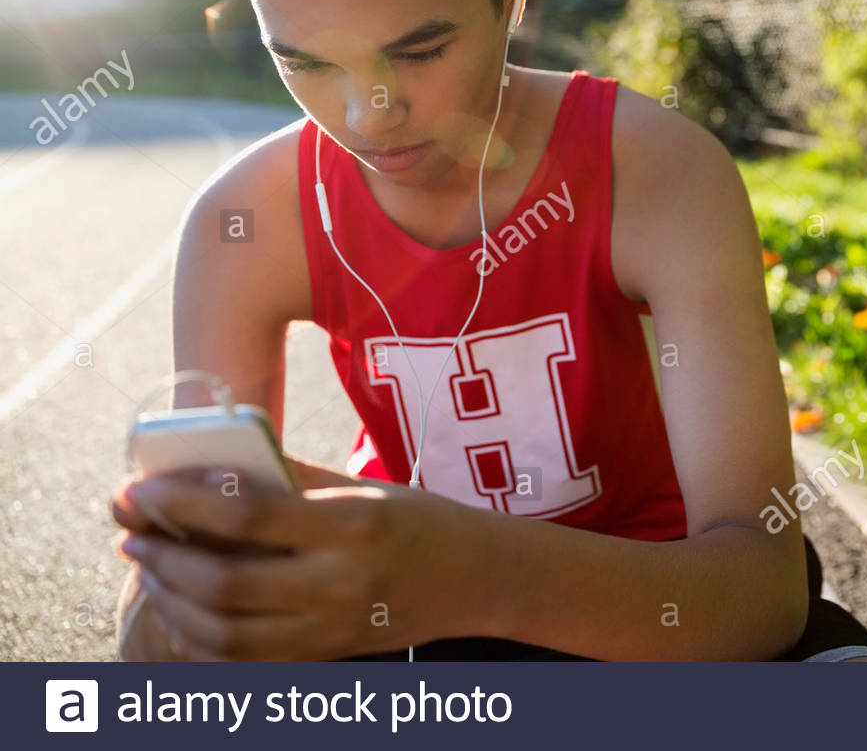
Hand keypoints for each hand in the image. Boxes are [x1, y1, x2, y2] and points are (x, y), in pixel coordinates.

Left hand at [109, 455, 460, 659]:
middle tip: (132, 535)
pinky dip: (200, 639)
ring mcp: (333, 629)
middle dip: (163, 560)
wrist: (476, 579)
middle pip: (226, 584)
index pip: (248, 515)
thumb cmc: (416, 520)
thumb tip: (208, 463)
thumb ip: (289, 477)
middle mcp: (342, 583)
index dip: (181, 504)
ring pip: (226, 634)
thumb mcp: (360, 485)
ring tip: (152, 569)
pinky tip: (182, 611)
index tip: (137, 490)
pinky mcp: (327, 657)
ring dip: (172, 602)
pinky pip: (245, 661)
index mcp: (354, 524)